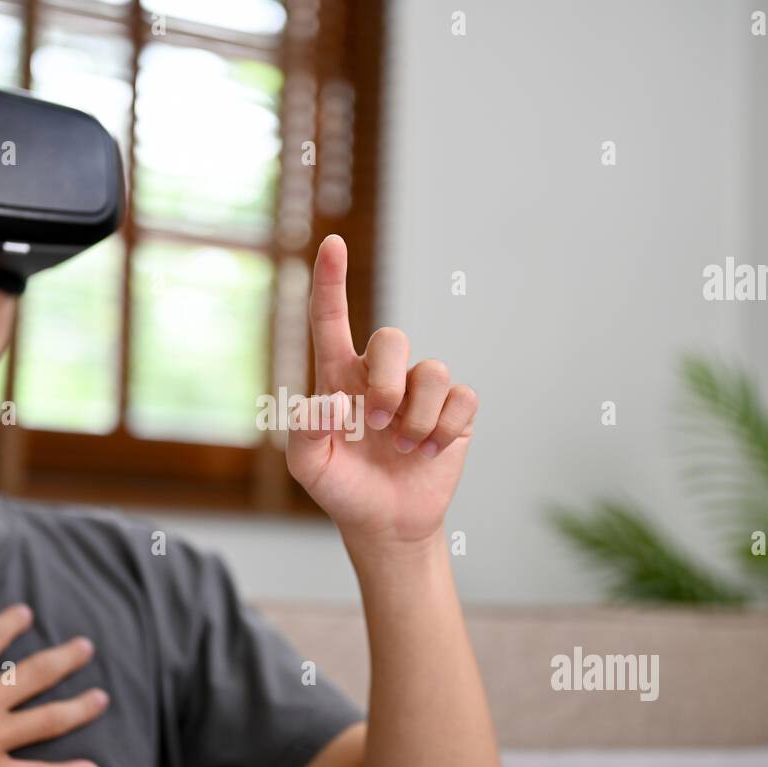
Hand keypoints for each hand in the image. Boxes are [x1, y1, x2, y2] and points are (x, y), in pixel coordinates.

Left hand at [286, 235, 477, 547]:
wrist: (385, 523)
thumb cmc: (343, 489)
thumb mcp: (309, 468)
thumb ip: (305, 433)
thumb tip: (327, 400)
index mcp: (340, 378)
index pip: (332, 320)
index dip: (331, 281)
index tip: (332, 243)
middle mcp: (382, 375)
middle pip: (394, 339)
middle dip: (388, 382)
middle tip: (375, 423)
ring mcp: (420, 392)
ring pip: (433, 372)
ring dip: (417, 417)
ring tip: (405, 448)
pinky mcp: (453, 412)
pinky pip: (462, 398)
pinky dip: (445, 429)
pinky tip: (429, 452)